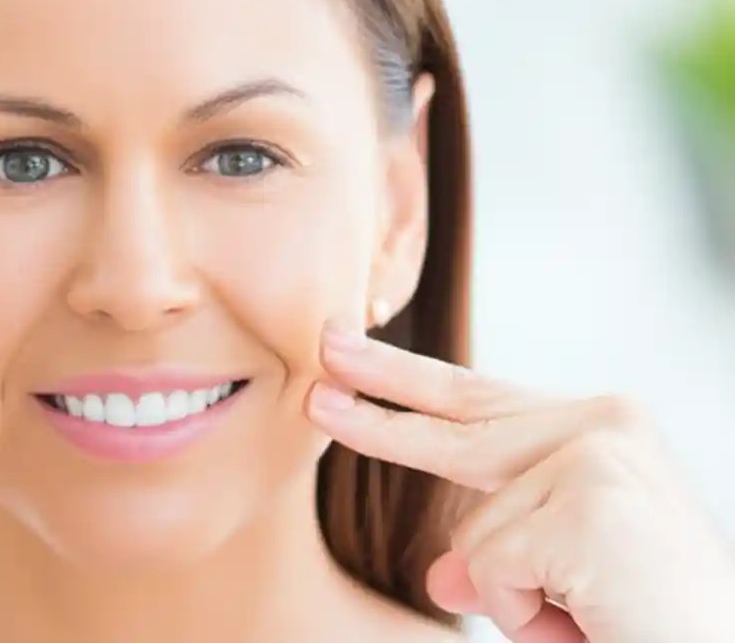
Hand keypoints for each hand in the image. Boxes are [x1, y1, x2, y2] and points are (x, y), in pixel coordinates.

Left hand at [306, 321, 734, 642]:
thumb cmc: (650, 616)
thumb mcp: (558, 574)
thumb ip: (496, 547)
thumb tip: (442, 574)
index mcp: (596, 428)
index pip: (475, 399)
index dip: (398, 380)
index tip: (337, 351)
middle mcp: (601, 424)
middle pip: (455, 427)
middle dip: (377, 417)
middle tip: (316, 384)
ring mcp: (595, 460)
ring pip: (474, 536)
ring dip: (519, 597)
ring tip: (593, 612)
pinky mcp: (590, 510)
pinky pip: (493, 573)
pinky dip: (528, 616)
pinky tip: (593, 616)